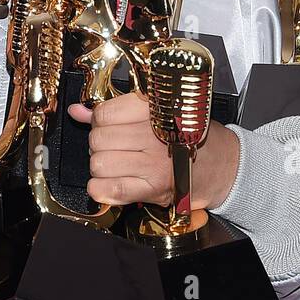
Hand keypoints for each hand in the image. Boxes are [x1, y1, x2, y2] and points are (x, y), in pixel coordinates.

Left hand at [67, 94, 239, 210]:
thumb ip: (114, 110)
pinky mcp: (152, 189)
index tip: (110, 125)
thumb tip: (78, 110)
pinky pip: (107, 189)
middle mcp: (153, 136)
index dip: (101, 121)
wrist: (221, 165)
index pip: (104, 113)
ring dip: (102, 166)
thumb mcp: (156, 112)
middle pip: (98, 139)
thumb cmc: (188, 136)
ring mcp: (153, 164)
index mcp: (154, 110)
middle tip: (116, 146)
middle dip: (100, 144)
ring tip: (118, 163)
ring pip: (98, 164)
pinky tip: (110, 182)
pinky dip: (100, 189)